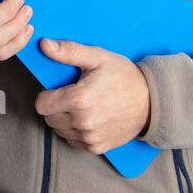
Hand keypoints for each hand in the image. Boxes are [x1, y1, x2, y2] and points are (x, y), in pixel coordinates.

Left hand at [34, 40, 151, 152]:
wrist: (151, 102)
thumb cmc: (124, 77)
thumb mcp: (97, 57)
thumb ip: (69, 51)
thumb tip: (44, 45)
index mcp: (79, 100)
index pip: (42, 104)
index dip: (47, 94)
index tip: (58, 89)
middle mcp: (83, 122)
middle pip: (49, 118)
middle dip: (55, 107)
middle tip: (71, 95)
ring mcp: (90, 137)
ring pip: (60, 130)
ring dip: (64, 120)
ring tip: (81, 106)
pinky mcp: (97, 148)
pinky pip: (73, 141)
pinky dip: (75, 131)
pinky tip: (89, 118)